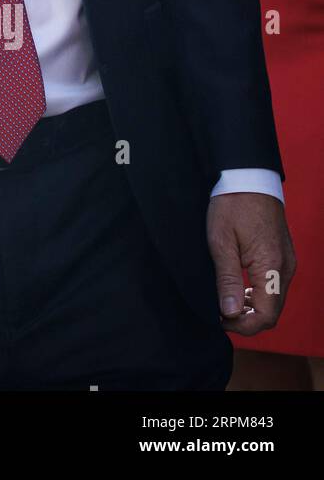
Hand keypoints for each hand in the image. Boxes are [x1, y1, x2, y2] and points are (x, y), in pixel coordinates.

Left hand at [207, 191, 294, 334]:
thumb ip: (227, 279)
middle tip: (218, 312)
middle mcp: (285, 268)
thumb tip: (229, 312)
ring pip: (273, 299)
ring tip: (224, 300)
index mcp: (272, 267)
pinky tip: (237, 287)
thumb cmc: (232, 205)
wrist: (248, 177)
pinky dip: (256, 293)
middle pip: (272, 311)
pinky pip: (273, 285)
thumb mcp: (221, 241)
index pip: (266, 315)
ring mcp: (286, 262)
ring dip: (251, 306)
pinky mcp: (282, 256)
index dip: (243, 325)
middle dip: (246, 319)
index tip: (219, 319)